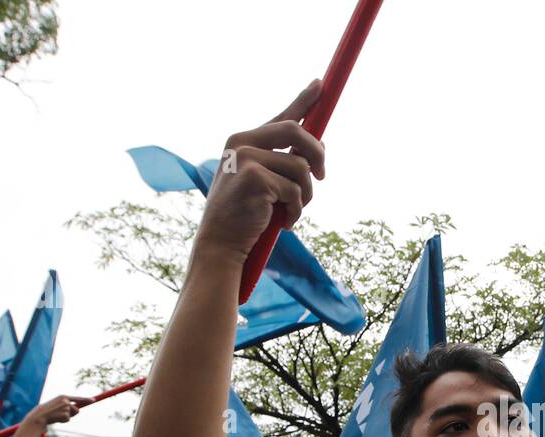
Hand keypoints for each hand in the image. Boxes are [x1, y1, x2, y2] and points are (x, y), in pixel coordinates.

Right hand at [26, 395, 87, 429]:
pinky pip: (68, 419)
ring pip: (73, 414)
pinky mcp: (65, 414)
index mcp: (63, 396)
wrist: (38, 416)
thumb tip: (77, 410)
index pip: (78, 398)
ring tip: (56, 416)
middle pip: (77, 409)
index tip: (94, 400)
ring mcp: (66, 407)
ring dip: (66, 417)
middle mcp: (66, 400)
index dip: (87, 399)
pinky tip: (56, 419)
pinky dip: (63, 421)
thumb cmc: (47, 411)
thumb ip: (66, 406)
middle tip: (60, 414)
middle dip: (71, 413)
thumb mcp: (57, 405)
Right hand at [195, 79, 327, 263]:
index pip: (281, 116)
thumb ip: (283, 162)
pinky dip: (296, 211)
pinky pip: (295, 191)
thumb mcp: (263, 181)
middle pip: (296, 132)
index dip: (304, 101)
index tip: (321, 85)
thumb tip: (319, 146)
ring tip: (292, 210)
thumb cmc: (244, 214)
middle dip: (318, 154)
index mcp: (243, 140)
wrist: (221, 242)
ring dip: (305, 195)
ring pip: (301, 168)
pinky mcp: (255, 179)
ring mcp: (246, 159)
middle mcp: (242, 143)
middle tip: (323, 176)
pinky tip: (284, 223)